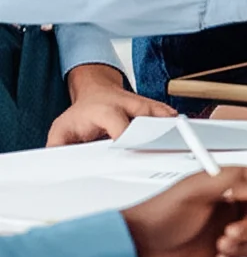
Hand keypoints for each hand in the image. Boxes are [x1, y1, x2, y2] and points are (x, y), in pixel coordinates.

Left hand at [48, 64, 174, 144]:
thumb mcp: (61, 129)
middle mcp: (128, 104)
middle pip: (149, 118)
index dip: (128, 142)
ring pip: (163, 115)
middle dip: (157, 135)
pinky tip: (183, 135)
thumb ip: (57, 147)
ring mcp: (142, 104)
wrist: (96, 90)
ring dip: (171, 129)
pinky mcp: (152, 106)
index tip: (134, 154)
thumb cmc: (81, 113)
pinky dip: (175, 125)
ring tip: (182, 143)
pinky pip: (168, 115)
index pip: (122, 127)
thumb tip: (54, 166)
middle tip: (165, 151)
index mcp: (106, 110)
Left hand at [121, 167, 246, 256]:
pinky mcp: (226, 249)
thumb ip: (232, 181)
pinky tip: (220, 252)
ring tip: (223, 241)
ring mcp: (230, 226)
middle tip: (236, 228)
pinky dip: (239, 253)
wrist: (140, 247)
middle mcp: (232, 202)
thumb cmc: (160, 213)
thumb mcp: (196, 189)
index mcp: (228, 182)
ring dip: (245, 238)